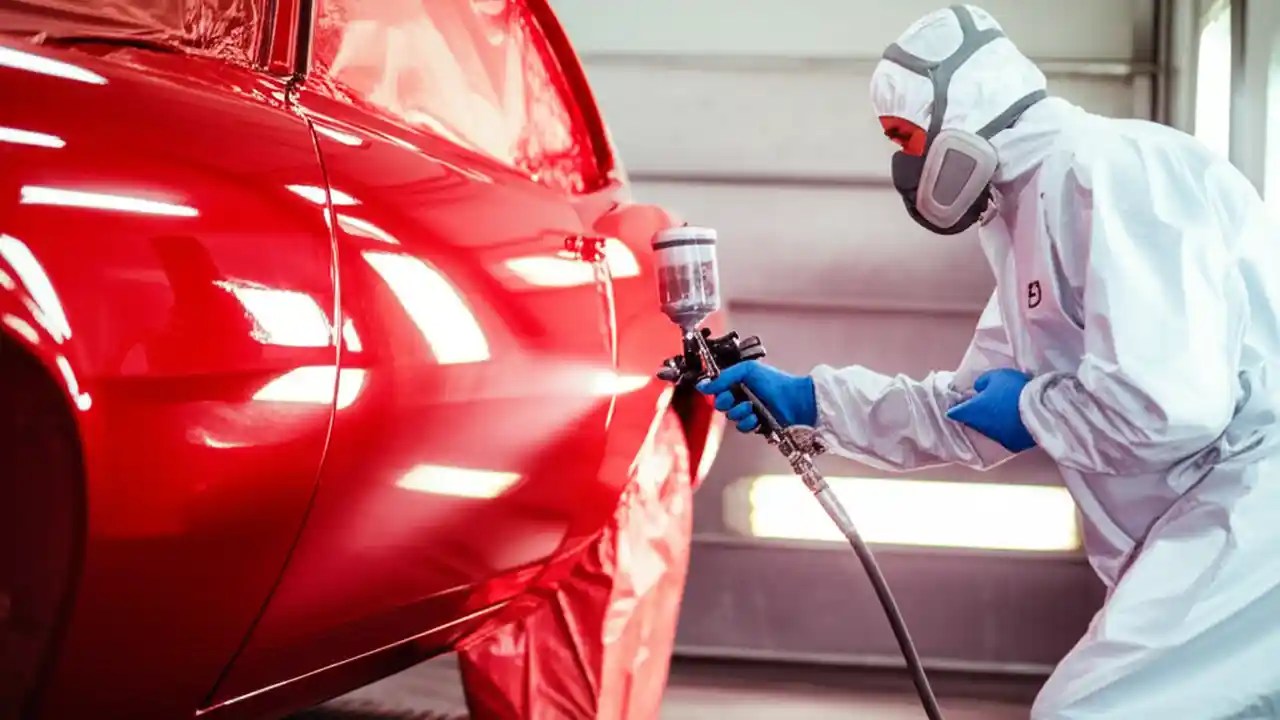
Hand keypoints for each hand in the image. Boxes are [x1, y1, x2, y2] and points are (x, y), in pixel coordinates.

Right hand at [696, 361, 816, 432]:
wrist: (795, 401)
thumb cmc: (776, 383)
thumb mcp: (747, 371)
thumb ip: (724, 377)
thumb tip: (703, 385)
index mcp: (740, 381)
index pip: (718, 388)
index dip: (717, 391)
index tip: (722, 389)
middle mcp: (742, 396)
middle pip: (721, 404)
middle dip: (727, 402)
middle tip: (736, 398)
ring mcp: (749, 411)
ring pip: (731, 417)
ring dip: (740, 412)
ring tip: (752, 408)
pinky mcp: (756, 425)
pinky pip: (742, 427)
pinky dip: (748, 423)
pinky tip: (756, 418)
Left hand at [945, 368, 1036, 451]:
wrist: (1039, 408)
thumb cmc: (1014, 388)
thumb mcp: (995, 376)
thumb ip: (982, 382)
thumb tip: (978, 389)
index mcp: (972, 410)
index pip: (953, 412)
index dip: (955, 406)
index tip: (960, 402)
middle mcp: (980, 426)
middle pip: (972, 421)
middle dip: (975, 413)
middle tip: (984, 403)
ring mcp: (996, 438)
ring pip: (988, 429)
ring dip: (991, 421)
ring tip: (1003, 410)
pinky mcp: (1011, 444)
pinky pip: (1005, 435)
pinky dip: (1006, 429)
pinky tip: (1015, 421)